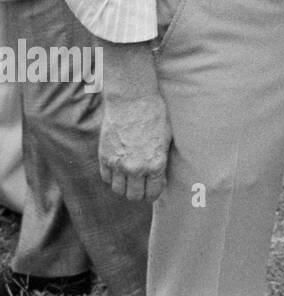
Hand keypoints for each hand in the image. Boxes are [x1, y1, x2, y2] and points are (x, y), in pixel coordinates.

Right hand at [99, 87, 171, 201]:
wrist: (133, 100)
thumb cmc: (155, 116)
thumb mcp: (166, 139)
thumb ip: (161, 161)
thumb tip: (158, 177)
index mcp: (156, 164)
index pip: (153, 194)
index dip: (153, 193)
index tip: (153, 188)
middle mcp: (136, 168)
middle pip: (134, 196)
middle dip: (139, 193)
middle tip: (142, 185)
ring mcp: (118, 164)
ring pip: (118, 190)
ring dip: (125, 186)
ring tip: (130, 177)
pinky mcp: (104, 157)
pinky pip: (106, 178)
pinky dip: (112, 176)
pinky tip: (119, 168)